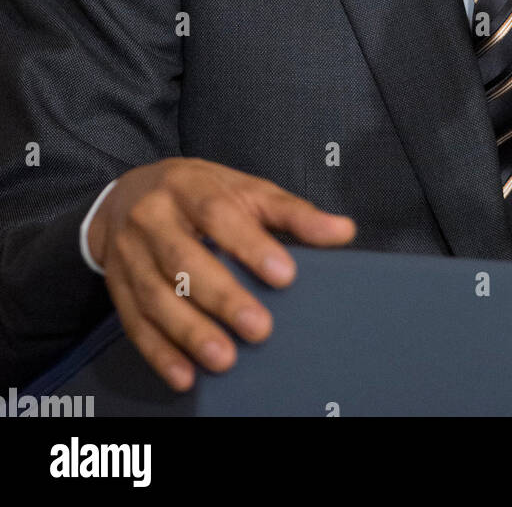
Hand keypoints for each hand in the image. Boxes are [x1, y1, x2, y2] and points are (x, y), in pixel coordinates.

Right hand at [88, 157, 355, 391]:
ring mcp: (129, 254)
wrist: (127, 195)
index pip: (218, 213)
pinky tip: (185, 376)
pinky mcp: (117, 287)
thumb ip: (292, 213)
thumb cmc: (201, 194)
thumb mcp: (244, 189)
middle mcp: (152, 217)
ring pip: (155, 296)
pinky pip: (134, 323)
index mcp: (188, 185)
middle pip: (183, 258)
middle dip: (221, 296)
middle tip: (260, 328)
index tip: (285, 274)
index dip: (250, 244)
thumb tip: (344, 231)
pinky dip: (160, 353)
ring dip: (189, 332)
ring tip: (224, 359)